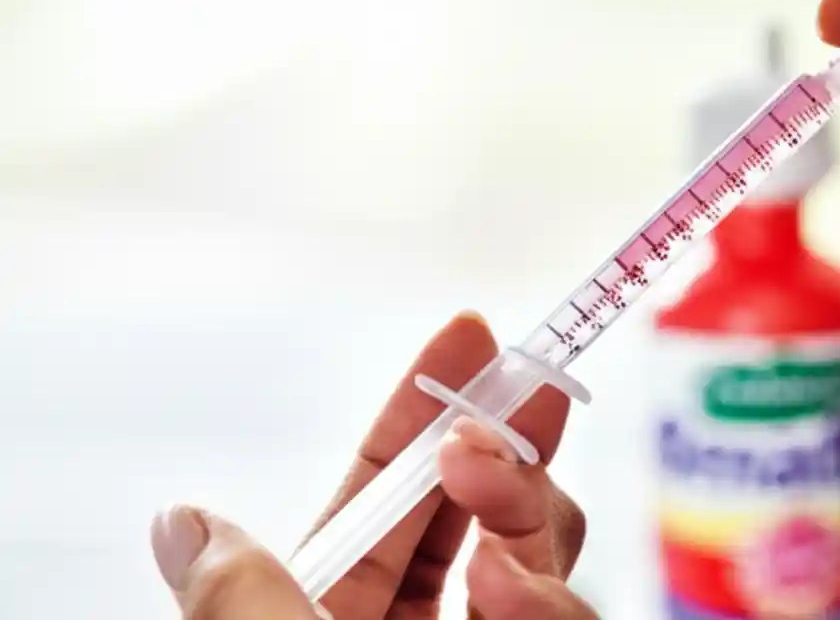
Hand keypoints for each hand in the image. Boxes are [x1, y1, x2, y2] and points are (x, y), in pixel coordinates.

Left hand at [149, 313, 597, 617]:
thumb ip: (238, 599)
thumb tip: (182, 523)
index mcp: (337, 618)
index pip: (379, 497)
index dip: (419, 410)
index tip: (467, 332)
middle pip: (481, 504)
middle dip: (503, 441)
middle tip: (523, 391)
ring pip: (546, 550)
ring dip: (529, 519)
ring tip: (493, 563)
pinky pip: (574, 608)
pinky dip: (548, 597)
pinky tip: (508, 594)